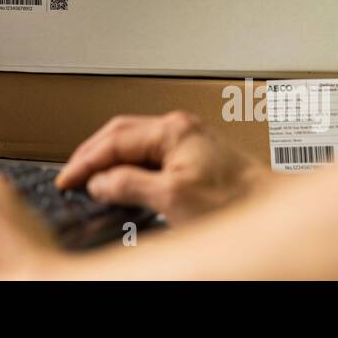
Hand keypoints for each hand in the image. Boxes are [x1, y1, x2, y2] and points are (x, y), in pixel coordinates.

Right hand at [55, 111, 272, 224]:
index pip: (113, 139)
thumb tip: (98, 182)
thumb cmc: (234, 202)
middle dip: (91, 153)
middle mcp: (179, 127)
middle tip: (71, 175)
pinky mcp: (193, 153)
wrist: (270, 209)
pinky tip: (121, 177)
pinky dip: (127, 162)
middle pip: (120, 132)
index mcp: (172, 129)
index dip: (85, 161)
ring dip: (108, 156)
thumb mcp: (171, 197)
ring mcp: (187, 139)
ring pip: (133, 139)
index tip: (68, 179)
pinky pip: (148, 150)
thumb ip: (129, 185)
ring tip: (89, 177)